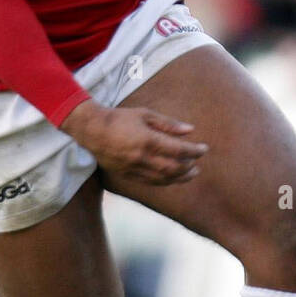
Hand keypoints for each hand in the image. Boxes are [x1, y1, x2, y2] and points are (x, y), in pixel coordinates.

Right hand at [60, 100, 208, 184]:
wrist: (92, 130)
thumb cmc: (120, 118)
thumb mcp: (145, 114)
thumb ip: (168, 124)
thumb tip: (190, 130)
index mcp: (148, 140)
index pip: (179, 150)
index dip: (194, 151)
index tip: (204, 149)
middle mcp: (141, 157)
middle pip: (173, 168)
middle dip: (189, 167)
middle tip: (198, 164)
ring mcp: (133, 168)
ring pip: (163, 178)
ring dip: (179, 178)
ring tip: (190, 173)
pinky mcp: (126, 175)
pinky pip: (150, 182)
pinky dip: (165, 181)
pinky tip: (172, 177)